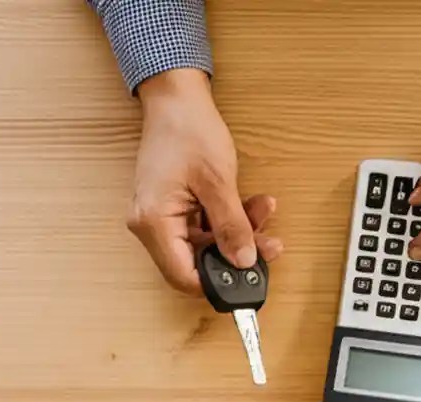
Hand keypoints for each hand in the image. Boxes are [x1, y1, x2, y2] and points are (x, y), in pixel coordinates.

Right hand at [127, 69, 281, 294]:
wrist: (176, 99)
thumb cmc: (187, 129)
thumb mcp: (218, 181)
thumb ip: (231, 226)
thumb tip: (244, 260)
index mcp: (153, 221)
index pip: (183, 276)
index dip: (217, 283)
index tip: (248, 279)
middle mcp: (151, 225)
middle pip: (197, 261)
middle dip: (236, 253)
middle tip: (269, 245)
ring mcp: (162, 217)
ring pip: (205, 244)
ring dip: (238, 233)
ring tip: (264, 212)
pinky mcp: (174, 208)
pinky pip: (204, 226)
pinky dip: (229, 219)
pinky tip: (251, 205)